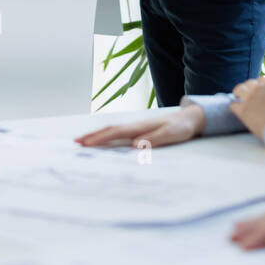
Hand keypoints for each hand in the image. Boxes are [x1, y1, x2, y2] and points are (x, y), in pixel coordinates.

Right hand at [74, 106, 205, 149]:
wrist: (190, 118)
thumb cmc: (181, 127)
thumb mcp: (171, 135)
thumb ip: (154, 140)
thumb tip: (135, 146)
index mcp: (140, 126)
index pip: (115, 132)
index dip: (99, 138)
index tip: (85, 143)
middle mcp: (135, 125)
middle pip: (109, 129)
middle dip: (92, 136)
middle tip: (75, 142)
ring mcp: (137, 126)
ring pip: (113, 130)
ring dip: (97, 135)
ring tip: (83, 141)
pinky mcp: (140, 130)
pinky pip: (119, 133)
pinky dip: (107, 136)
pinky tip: (103, 140)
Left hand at [230, 77, 264, 139]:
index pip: (261, 80)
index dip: (258, 86)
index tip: (258, 91)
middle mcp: (259, 88)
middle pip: (248, 83)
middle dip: (247, 88)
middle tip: (246, 94)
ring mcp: (249, 98)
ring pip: (238, 90)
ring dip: (238, 94)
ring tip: (237, 98)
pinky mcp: (242, 110)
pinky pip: (233, 105)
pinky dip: (234, 108)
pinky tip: (236, 111)